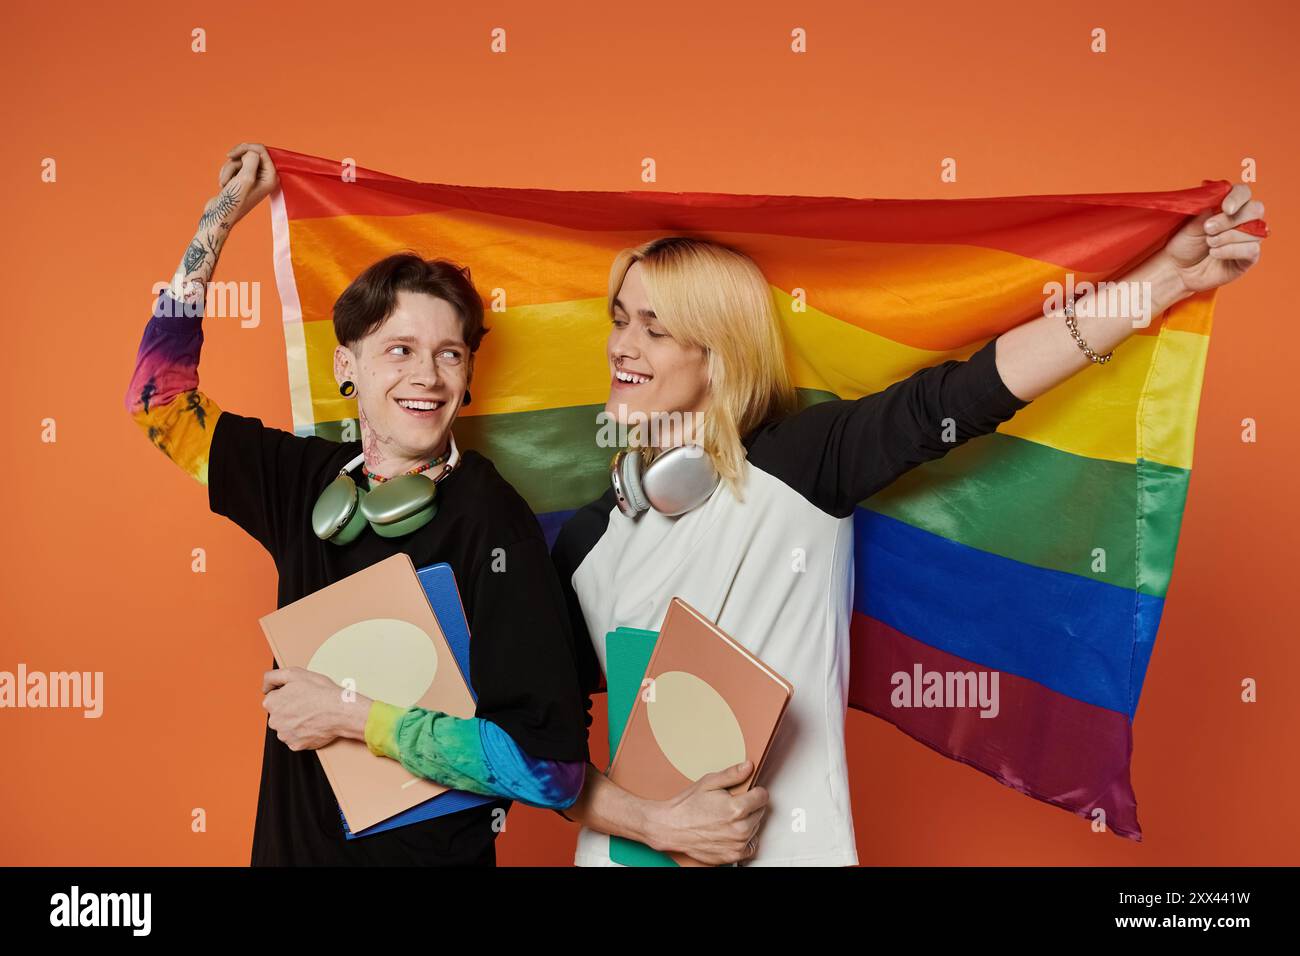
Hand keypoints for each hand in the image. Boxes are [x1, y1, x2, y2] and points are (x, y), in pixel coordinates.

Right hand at [204, 142, 278, 230]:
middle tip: (227, 171)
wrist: (220, 215)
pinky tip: (223, 185)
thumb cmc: (234, 200)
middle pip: (250, 153)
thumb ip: (252, 161)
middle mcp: (265, 177)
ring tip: (225, 183)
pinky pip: (234, 167)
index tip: (231, 155)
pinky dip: (226, 173)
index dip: (246, 149)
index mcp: (271, 177)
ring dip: (228, 169)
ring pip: (239, 160)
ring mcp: (254, 179)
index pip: (262, 150)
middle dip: (235, 161)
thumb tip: (252, 152)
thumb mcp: (245, 178)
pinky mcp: (243, 180)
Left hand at [261, 666, 370, 751]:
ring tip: (312, 714)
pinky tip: (313, 724)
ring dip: (296, 722)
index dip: (288, 694)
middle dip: (290, 709)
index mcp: (271, 703)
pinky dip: (304, 733)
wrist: (340, 711)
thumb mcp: (295, 673)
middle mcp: (274, 721)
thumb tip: (264, 686)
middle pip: (279, 714)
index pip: (274, 698)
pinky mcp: (296, 745)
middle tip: (308, 704)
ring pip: (287, 727)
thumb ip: (272, 677)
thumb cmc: (321, 692)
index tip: (300, 694)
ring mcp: (285, 735)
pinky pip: (296, 738)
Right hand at [644, 761, 767, 864]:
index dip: (755, 791)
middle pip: (760, 812)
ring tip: (727, 818)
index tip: (748, 792)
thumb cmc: (687, 806)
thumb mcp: (709, 782)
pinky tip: (731, 831)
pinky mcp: (732, 856)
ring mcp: (737, 845)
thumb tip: (748, 767)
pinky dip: (744, 839)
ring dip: (747, 822)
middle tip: (731, 804)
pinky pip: (750, 846)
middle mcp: (740, 829)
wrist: (671, 828)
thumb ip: (732, 774)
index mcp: (736, 809)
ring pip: (755, 828)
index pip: (763, 797)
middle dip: (750, 806)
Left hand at [1164, 183, 1266, 294]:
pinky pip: (1252, 249)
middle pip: (1255, 209)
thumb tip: (1218, 202)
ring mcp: (1249, 238)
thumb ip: (1205, 211)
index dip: (1237, 198)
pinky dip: (1231, 250)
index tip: (1225, 208)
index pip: (1243, 192)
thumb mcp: (1189, 225)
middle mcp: (1244, 219)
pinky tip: (1215, 253)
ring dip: (1226, 237)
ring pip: (1253, 231)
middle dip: (1229, 220)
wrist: (1178, 269)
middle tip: (1208, 229)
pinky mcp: (1249, 257)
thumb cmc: (1184, 244)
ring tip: (1209, 243)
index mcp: (1229, 205)